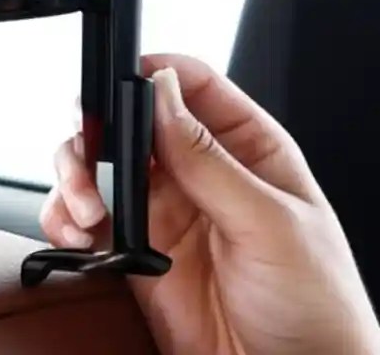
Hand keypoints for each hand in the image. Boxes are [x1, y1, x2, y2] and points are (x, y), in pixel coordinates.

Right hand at [41, 53, 379, 354]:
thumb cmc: (315, 306)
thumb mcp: (269, 224)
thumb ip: (209, 161)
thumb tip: (162, 93)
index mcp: (246, 148)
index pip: (190, 85)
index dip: (149, 74)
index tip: (117, 87)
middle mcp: (197, 173)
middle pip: (127, 121)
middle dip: (94, 132)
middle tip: (86, 159)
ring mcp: (163, 212)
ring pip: (96, 167)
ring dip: (74, 178)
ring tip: (84, 208)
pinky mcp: (134, 253)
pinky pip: (83, 221)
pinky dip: (64, 220)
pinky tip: (79, 236)